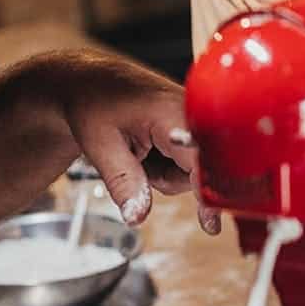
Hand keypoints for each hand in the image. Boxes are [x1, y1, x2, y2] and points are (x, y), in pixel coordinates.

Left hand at [59, 51, 220, 234]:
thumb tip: (137, 216)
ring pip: (196, 170)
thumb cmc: (95, 103)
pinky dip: (170, 165)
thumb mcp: (101, 145)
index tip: (210, 223)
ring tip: (139, 154)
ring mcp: (195, 119)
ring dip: (168, 174)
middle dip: (170, 179)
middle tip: (137, 163)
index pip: (201, 161)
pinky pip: (192, 161)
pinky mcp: (194, 126)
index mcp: (174, 112)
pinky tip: (150, 150)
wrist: (93, 82)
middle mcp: (193, 113)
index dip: (207, 194)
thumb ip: (123, 181)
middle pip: (201, 170)